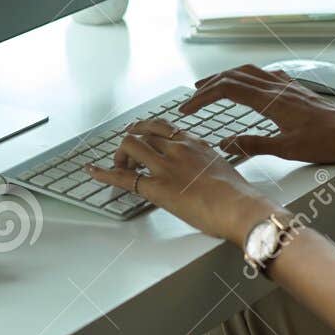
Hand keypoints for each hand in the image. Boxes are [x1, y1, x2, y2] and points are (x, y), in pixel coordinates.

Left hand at [86, 120, 272, 242]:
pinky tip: (93, 171)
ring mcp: (166, 166)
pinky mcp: (157, 188)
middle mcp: (177, 149)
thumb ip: (208, 163)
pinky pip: (123, 177)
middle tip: (127, 156)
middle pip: (143, 132)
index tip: (139, 133)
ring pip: (130, 146)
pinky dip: (104, 173)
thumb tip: (206, 169)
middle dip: (130, 141)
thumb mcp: (223, 168)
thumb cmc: (239, 195)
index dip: (145, 129)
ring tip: (120, 167)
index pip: (163, 127)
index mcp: (194, 143)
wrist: (242, 207)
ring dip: (120, 155)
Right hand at [179, 65, 334, 163]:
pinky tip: (250, 84)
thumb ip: (253, 145)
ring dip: (227, 76)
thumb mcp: (286, 149)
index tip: (188, 107)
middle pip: (234, 76)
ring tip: (213, 85)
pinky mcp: (297, 89)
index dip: (203, 97)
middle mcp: (277, 87)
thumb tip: (226, 143)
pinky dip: (249, 76)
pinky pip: (266, 74)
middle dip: (209, 84)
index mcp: (271, 100)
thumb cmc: (327, 142)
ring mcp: (288, 86)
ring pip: (250, 72)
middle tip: (192, 96)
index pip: (227, 90)